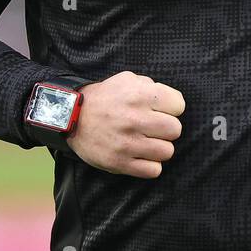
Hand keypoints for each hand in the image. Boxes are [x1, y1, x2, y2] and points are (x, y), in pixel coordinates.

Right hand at [67, 71, 184, 177]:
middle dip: (166, 128)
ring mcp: (128, 143)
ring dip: (159, 147)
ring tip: (146, 141)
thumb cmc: (105, 98)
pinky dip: (150, 165)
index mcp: (140, 95)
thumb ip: (151, 86)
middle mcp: (135, 119)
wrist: (72, 117)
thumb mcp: (127, 79)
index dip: (171, 107)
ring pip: (167, 152)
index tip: (160, 109)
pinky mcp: (120, 163)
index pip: (179, 105)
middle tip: (153, 127)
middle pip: (175, 130)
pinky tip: (141, 155)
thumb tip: (172, 102)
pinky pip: (153, 170)